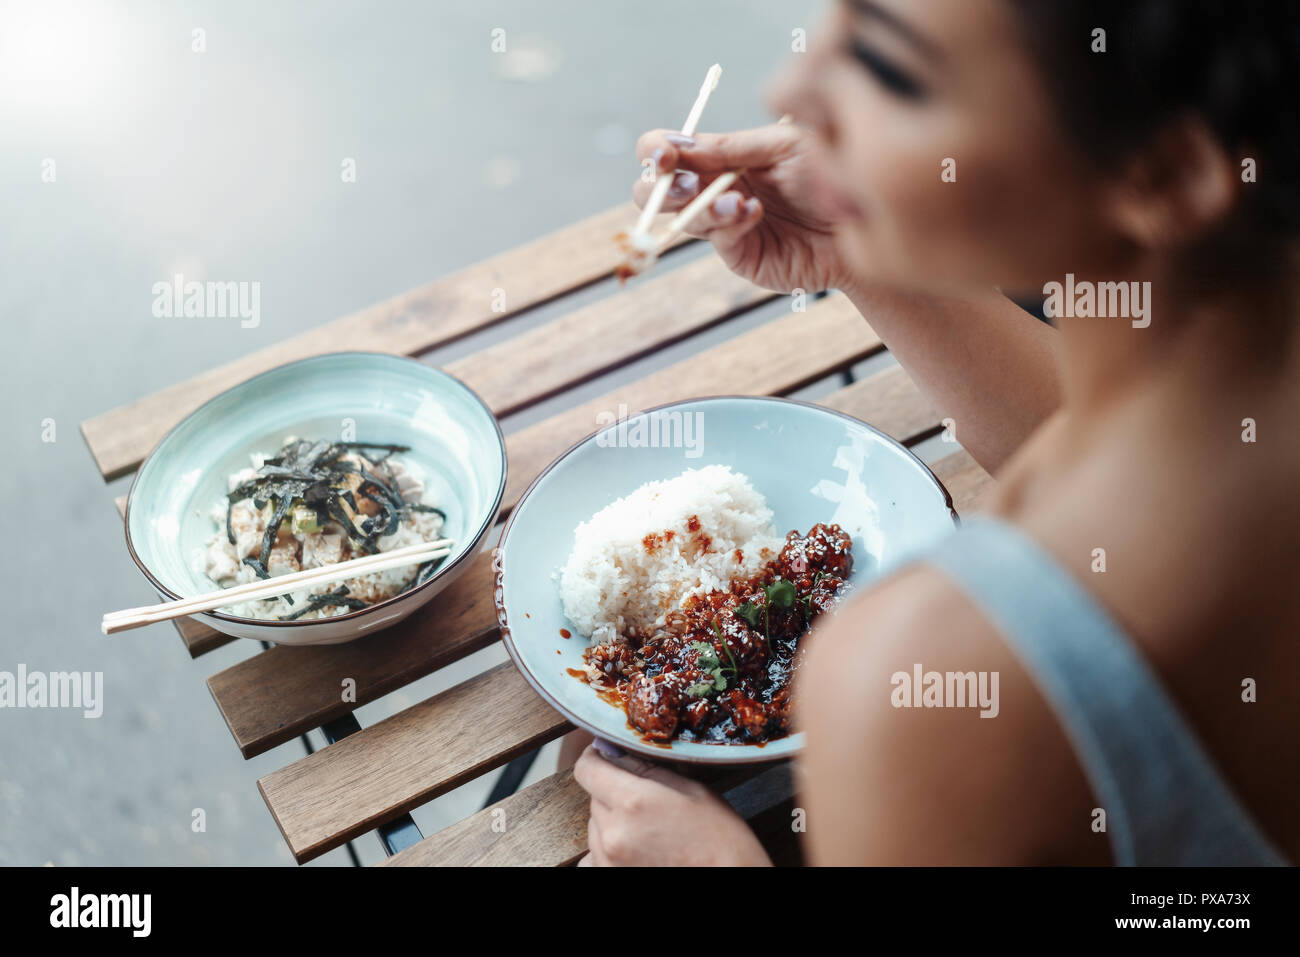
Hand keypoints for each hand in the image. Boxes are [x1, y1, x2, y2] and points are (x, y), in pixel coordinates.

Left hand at [573, 742, 771, 865]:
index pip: (587, 769)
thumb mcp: (690, 788)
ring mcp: (609, 861)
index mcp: (633, 801)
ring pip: (594, 826)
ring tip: (647, 830)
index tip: (605, 756)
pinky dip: (606, 851)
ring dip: (611, 822)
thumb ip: (645, 768)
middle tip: (645, 800)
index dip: (596, 757)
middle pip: (594, 798)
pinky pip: (593, 858)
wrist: (730, 879)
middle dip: (613, 792)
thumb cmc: (720, 839)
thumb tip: (613, 752)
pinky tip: (632, 850)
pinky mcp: (611, 877)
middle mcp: (613, 833)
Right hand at [633, 122, 850, 294]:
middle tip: (686, 184)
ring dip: (699, 207)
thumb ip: (732, 147)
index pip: (665, 150)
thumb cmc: (829, 173)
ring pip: (679, 219)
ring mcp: (723, 226)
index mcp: (718, 155)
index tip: (666, 154)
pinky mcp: (741, 256)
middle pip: (652, 191)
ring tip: (736, 200)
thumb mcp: (783, 146)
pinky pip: (718, 240)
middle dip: (660, 187)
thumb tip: (680, 147)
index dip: (656, 150)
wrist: (864, 219)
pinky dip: (731, 223)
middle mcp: (713, 189)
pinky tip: (755, 212)